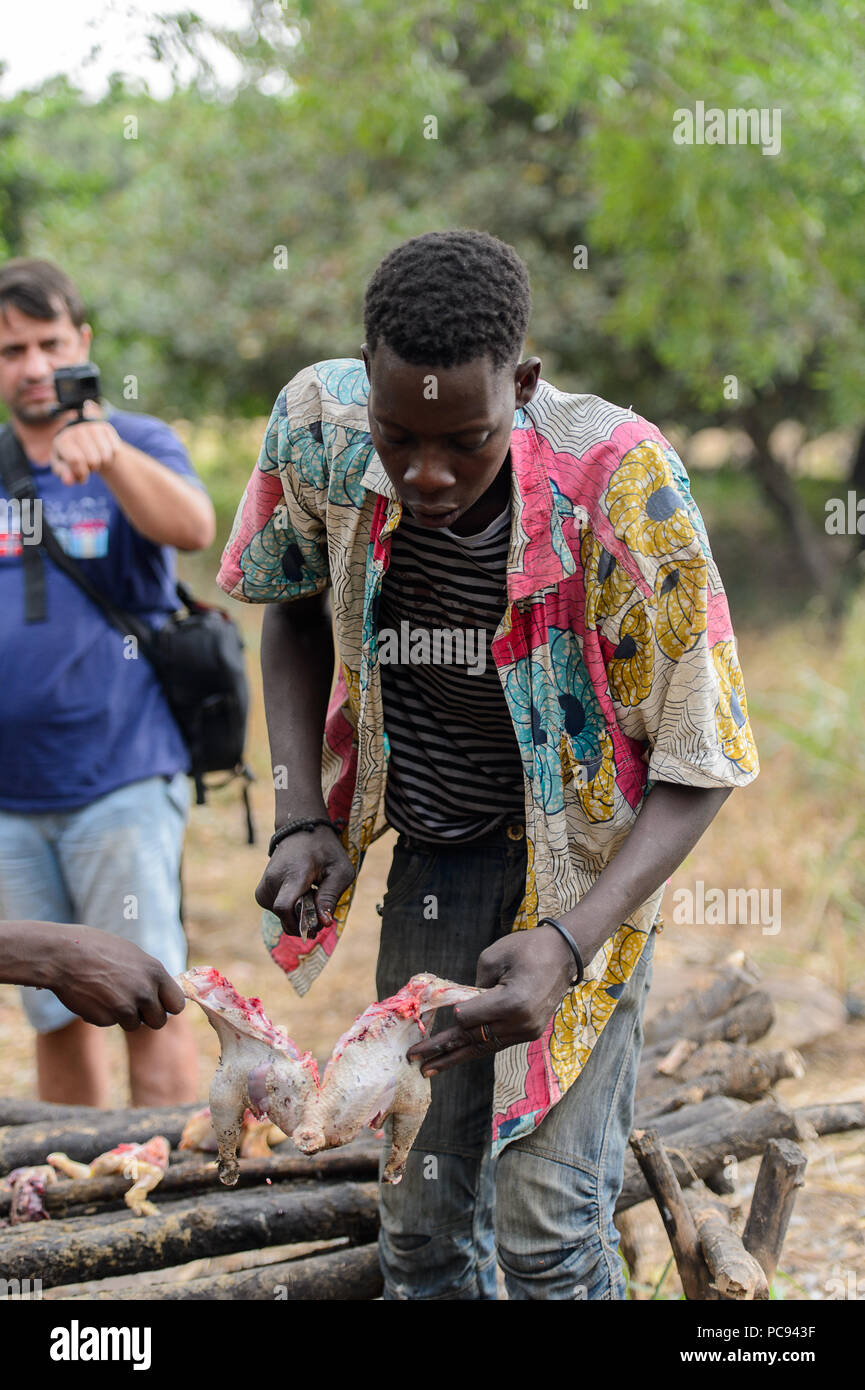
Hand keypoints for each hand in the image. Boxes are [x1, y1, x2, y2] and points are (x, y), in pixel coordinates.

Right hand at [44, 924, 186, 1030]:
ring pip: (134, 1025)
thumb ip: (148, 975)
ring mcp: (126, 1007)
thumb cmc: (96, 948)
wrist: (64, 955)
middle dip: (147, 1017)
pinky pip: (111, 1023)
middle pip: (159, 1021)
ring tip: (107, 994)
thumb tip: (160, 991)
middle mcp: (145, 992)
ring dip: (123, 1016)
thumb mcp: (132, 955)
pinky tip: (92, 997)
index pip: (177, 1003)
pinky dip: (103, 1015)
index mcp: (155, 972)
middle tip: (132, 1006)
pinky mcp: (107, 1018)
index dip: (167, 1006)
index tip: (158, 1004)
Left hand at [50, 416, 120, 484]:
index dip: (81, 473)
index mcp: (63, 440)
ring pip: (105, 457)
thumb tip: (68, 481)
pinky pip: (115, 450)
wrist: (80, 437)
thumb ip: (64, 474)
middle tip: (88, 465)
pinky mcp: (105, 428)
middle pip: (93, 460)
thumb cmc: (70, 456)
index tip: (81, 476)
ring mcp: (93, 427)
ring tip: (95, 459)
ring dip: (102, 464)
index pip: (77, 460)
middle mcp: (78, 430)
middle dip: (92, 469)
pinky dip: (110, 456)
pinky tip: (102, 452)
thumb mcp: (63, 466)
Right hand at [255, 826, 354, 935]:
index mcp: (294, 874)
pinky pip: (276, 911)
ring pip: (282, 916)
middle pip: (286, 917)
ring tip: (309, 891)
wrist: (301, 830)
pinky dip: (289, 909)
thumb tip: (324, 923)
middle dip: (304, 921)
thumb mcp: (340, 870)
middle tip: (320, 905)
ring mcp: (264, 885)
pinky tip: (299, 893)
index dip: (300, 923)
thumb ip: (330, 897)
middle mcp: (274, 880)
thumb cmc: (325, 850)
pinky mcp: (261, 891)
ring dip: (298, 913)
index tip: (317, 924)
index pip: (284, 907)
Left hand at [407, 925, 576, 1075]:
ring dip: (455, 1057)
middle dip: (442, 1049)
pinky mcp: (530, 1033)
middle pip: (473, 1039)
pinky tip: (455, 1057)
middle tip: (414, 1058)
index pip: (469, 1018)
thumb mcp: (494, 957)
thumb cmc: (527, 948)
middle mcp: (521, 1023)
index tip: (431, 1017)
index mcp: (512, 1003)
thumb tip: (460, 1009)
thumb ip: (473, 985)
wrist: (565, 954)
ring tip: (429, 1069)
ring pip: (484, 1047)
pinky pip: (496, 1043)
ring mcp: (527, 1032)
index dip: (452, 1016)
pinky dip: (475, 1049)